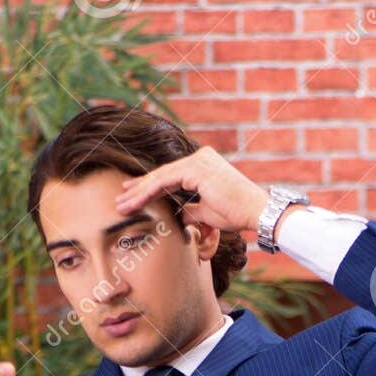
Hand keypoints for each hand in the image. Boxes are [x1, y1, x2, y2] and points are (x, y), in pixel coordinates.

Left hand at [114, 146, 270, 233]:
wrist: (255, 211)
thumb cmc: (237, 213)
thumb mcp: (208, 212)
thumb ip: (192, 211)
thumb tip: (180, 217)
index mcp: (204, 164)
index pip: (171, 176)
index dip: (150, 187)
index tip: (132, 196)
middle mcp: (200, 158)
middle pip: (162, 174)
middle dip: (140, 188)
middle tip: (120, 198)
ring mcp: (198, 161)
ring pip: (160, 177)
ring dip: (139, 192)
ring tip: (121, 204)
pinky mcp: (195, 169)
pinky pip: (165, 181)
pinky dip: (148, 192)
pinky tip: (135, 201)